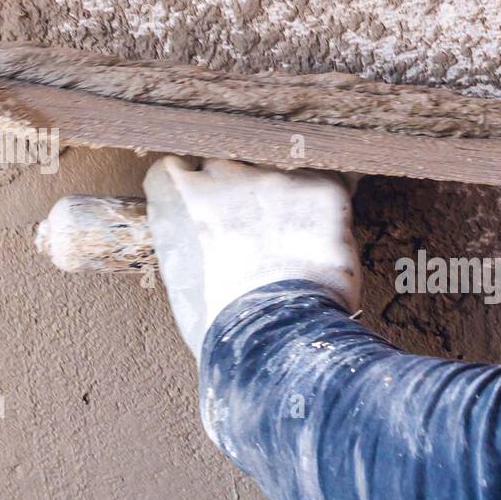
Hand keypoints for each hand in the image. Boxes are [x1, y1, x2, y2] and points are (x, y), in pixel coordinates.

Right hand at [142, 156, 360, 355]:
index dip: (192, 189)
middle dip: (237, 193)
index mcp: (179, 195)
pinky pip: (324, 186)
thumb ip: (187, 241)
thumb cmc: (221, 321)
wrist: (276, 333)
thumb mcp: (181, 279)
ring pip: (277, 172)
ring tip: (291, 239)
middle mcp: (224, 174)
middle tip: (252, 232)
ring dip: (281, 198)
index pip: (176, 168)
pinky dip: (324, 208)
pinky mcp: (321, 189)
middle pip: (228, 166)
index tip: (204, 209)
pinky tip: (322, 237)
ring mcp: (275, 177)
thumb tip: (201, 239)